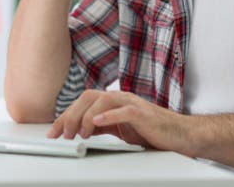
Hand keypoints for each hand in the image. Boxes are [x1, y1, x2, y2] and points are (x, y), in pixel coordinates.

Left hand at [46, 90, 192, 153]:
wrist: (180, 135)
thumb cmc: (153, 132)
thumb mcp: (121, 130)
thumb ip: (102, 127)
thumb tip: (79, 131)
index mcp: (113, 103)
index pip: (83, 102)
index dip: (66, 115)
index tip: (53, 132)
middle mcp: (120, 99)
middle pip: (88, 97)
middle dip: (71, 115)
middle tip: (62, 134)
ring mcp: (132, 104)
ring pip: (103, 100)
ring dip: (87, 116)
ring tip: (79, 132)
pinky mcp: (143, 114)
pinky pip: (124, 111)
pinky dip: (109, 116)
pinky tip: (98, 123)